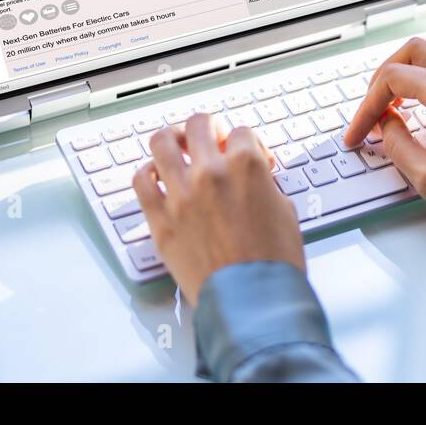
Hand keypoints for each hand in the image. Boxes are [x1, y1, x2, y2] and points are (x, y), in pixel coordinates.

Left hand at [132, 113, 304, 304]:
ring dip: (172, 138)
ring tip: (177, 144)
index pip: (241, 132)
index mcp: (246, 166)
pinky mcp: (160, 220)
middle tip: (209, 137)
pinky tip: (155, 175)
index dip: (247, 143)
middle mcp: (210, 173)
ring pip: (161, 142)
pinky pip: (141, 181)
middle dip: (207, 127)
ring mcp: (180, 195)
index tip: (247, 156)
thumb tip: (255, 176)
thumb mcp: (285, 211)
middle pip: (198, 124)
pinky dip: (147, 172)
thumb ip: (264, 184)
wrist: (252, 300)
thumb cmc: (272, 263)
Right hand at [344, 37, 425, 218]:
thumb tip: (386, 126)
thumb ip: (399, 148)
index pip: (394, 79)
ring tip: (394, 99)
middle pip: (413, 50)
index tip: (358, 133)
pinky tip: (425, 101)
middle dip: (383, 77)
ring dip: (409, 68)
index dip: (366, 106)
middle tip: (371, 110)